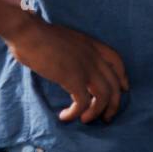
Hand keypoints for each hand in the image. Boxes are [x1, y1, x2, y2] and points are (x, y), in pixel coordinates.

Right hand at [7, 17, 128, 123]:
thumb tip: (69, 63)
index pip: (117, 62)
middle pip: (114, 84)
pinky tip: (65, 116)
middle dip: (114, 104)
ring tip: (86, 120)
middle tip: (106, 117)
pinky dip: (76, 113)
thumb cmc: (39, 34)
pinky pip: (82, 103)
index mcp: (93, 45)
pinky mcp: (73, 78)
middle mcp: (94, 57)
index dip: (122, 78)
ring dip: (97, 112)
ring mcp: (85, 67)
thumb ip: (74, 51)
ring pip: (104, 96)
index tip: (123, 89)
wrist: (29, 32)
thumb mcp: (66, 39)